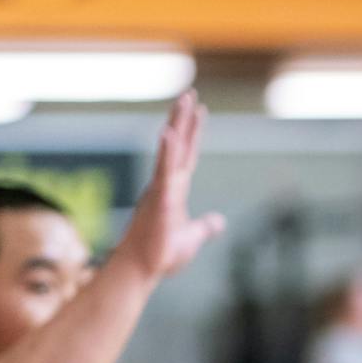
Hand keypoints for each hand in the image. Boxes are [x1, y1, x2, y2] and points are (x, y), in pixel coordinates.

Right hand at [110, 91, 226, 280]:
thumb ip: (205, 227)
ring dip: (177, 125)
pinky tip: (169, 133)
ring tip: (183, 100)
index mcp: (174, 189)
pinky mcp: (160, 201)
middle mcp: (166, 184)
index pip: (187, 155)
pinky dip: (167, 154)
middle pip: (178, 145)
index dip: (193, 132)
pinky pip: (164, 173)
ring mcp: (162, 190)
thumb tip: (219, 221)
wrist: (142, 270)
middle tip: (190, 92)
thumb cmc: (162, 255)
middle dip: (184, 118)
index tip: (200, 110)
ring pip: (171, 151)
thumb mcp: (192, 238)